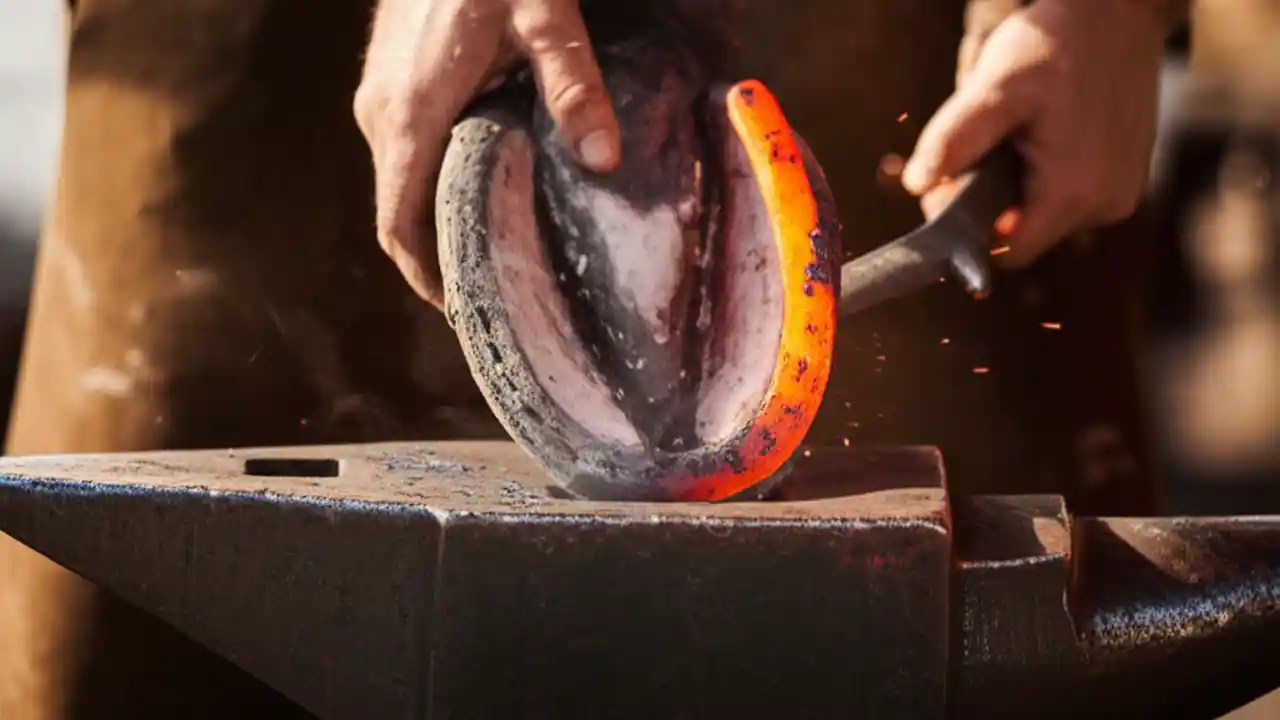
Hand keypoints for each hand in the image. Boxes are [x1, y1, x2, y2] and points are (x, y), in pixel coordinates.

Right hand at [354, 0, 620, 307]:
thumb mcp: (544, 17)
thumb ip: (573, 84)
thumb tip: (602, 157)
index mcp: (410, 115)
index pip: (398, 225)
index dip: (424, 279)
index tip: (462, 314)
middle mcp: (382, 114)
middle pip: (398, 211)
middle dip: (440, 256)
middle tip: (495, 287)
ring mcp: (380, 94)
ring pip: (401, 180)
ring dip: (437, 219)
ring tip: (492, 247)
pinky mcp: (391, 77)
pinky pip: (405, 150)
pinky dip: (434, 182)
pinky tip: (482, 185)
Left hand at [904, 0, 1182, 266]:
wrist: (1116, 13)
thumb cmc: (1054, 44)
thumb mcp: (994, 87)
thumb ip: (954, 140)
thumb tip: (916, 186)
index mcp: (1074, 192)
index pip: (1005, 253)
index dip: (968, 231)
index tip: (950, 187)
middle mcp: (1106, 205)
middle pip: (1022, 236)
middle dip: (991, 203)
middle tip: (983, 147)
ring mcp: (1120, 195)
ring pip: (1043, 218)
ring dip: (1017, 188)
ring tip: (1019, 134)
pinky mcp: (1125, 181)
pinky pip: (1068, 199)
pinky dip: (1044, 178)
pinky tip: (1044, 134)